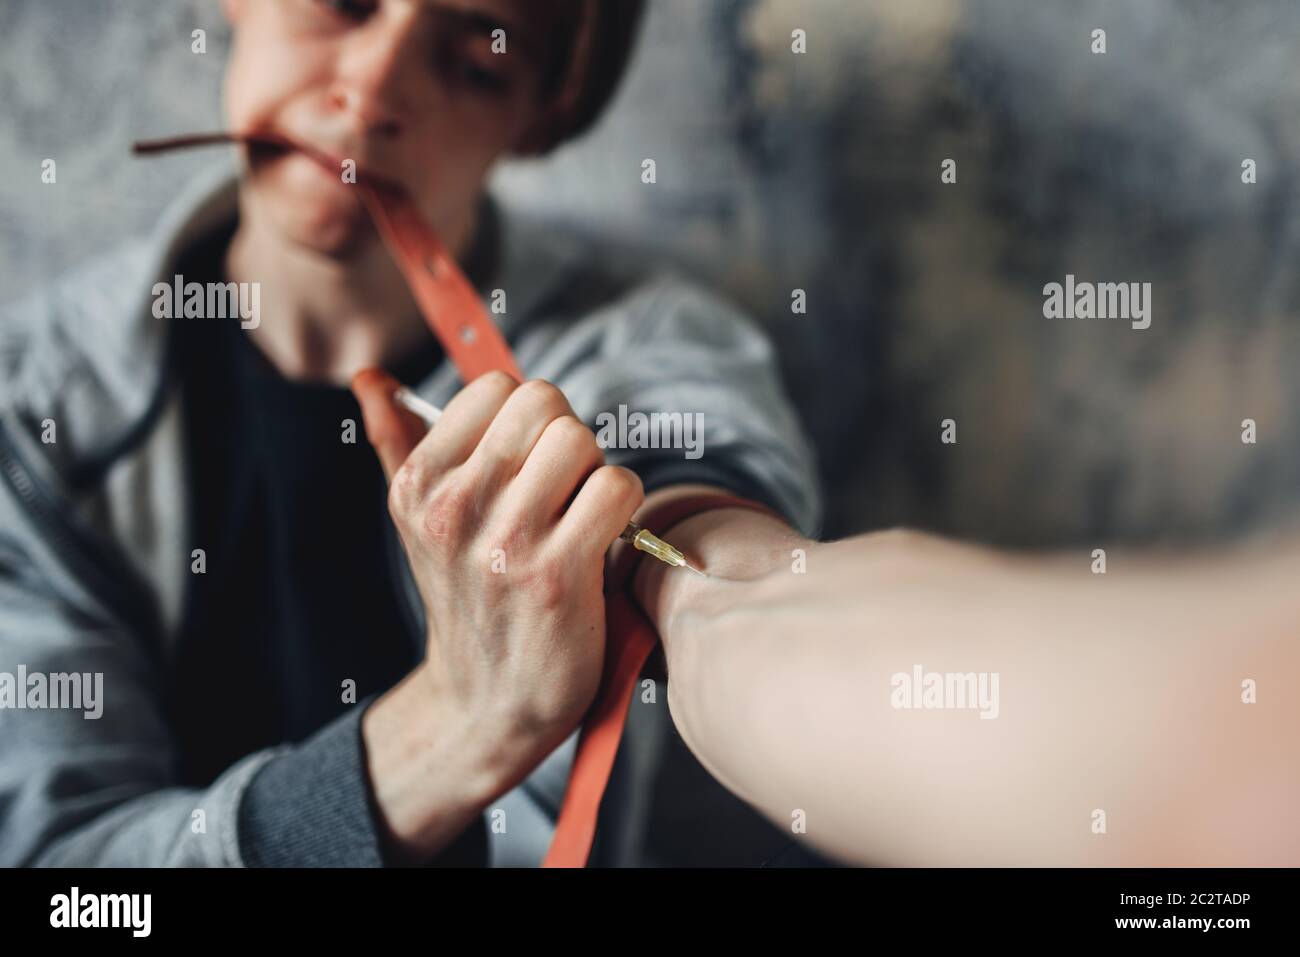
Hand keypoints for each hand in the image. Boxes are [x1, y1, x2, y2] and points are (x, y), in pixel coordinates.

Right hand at [353, 368, 643, 789]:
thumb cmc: (466, 596)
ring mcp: (504, 544)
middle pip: (543, 402)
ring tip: (577, 513)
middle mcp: (453, 508)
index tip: (526, 462)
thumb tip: (370, 380)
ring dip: (594, 471)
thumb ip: (396, 442)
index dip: (528, 417)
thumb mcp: (418, 521)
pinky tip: (601, 536)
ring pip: (579, 440)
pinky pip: (615, 487)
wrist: (487, 700)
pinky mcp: (558, 576)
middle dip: (564, 435)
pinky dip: (623, 505)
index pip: (497, 387)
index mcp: (418, 485)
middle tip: (560, 487)